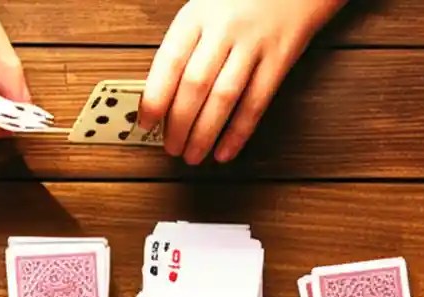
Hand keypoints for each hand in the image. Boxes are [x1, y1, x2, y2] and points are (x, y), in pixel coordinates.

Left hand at [140, 0, 345, 164]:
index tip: (145, 122)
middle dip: (179, 124)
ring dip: (205, 133)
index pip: (169, 61)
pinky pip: (256, 103)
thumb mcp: (204, 8)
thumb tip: (161, 94)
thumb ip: (185, 44)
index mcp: (197, 14)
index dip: (155, 97)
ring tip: (193, 155)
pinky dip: (239, 132)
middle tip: (170, 148)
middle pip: (195, 84)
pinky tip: (226, 150)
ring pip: (224, 97)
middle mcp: (224, 28)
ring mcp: (253, 44)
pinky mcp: (278, 60)